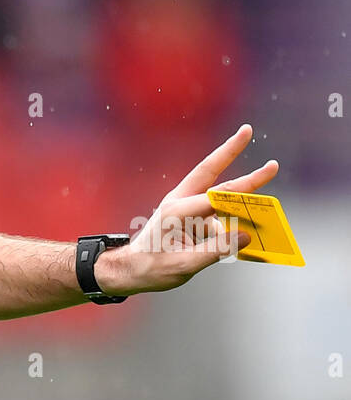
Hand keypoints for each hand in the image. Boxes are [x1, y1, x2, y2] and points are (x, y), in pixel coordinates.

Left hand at [102, 124, 278, 295]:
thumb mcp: (183, 266)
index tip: (271, 169)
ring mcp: (182, 206)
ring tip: (254, 188)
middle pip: (209, 171)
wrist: (128, 270)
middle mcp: (179, 202)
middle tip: (247, 129)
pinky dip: (226, 221)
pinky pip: (212, 212)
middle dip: (230, 150)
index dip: (246, 184)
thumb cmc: (151, 268)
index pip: (218, 195)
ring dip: (234, 195)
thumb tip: (246, 236)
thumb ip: (215, 250)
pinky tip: (228, 236)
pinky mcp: (186, 214)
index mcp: (177, 212)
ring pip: (214, 194)